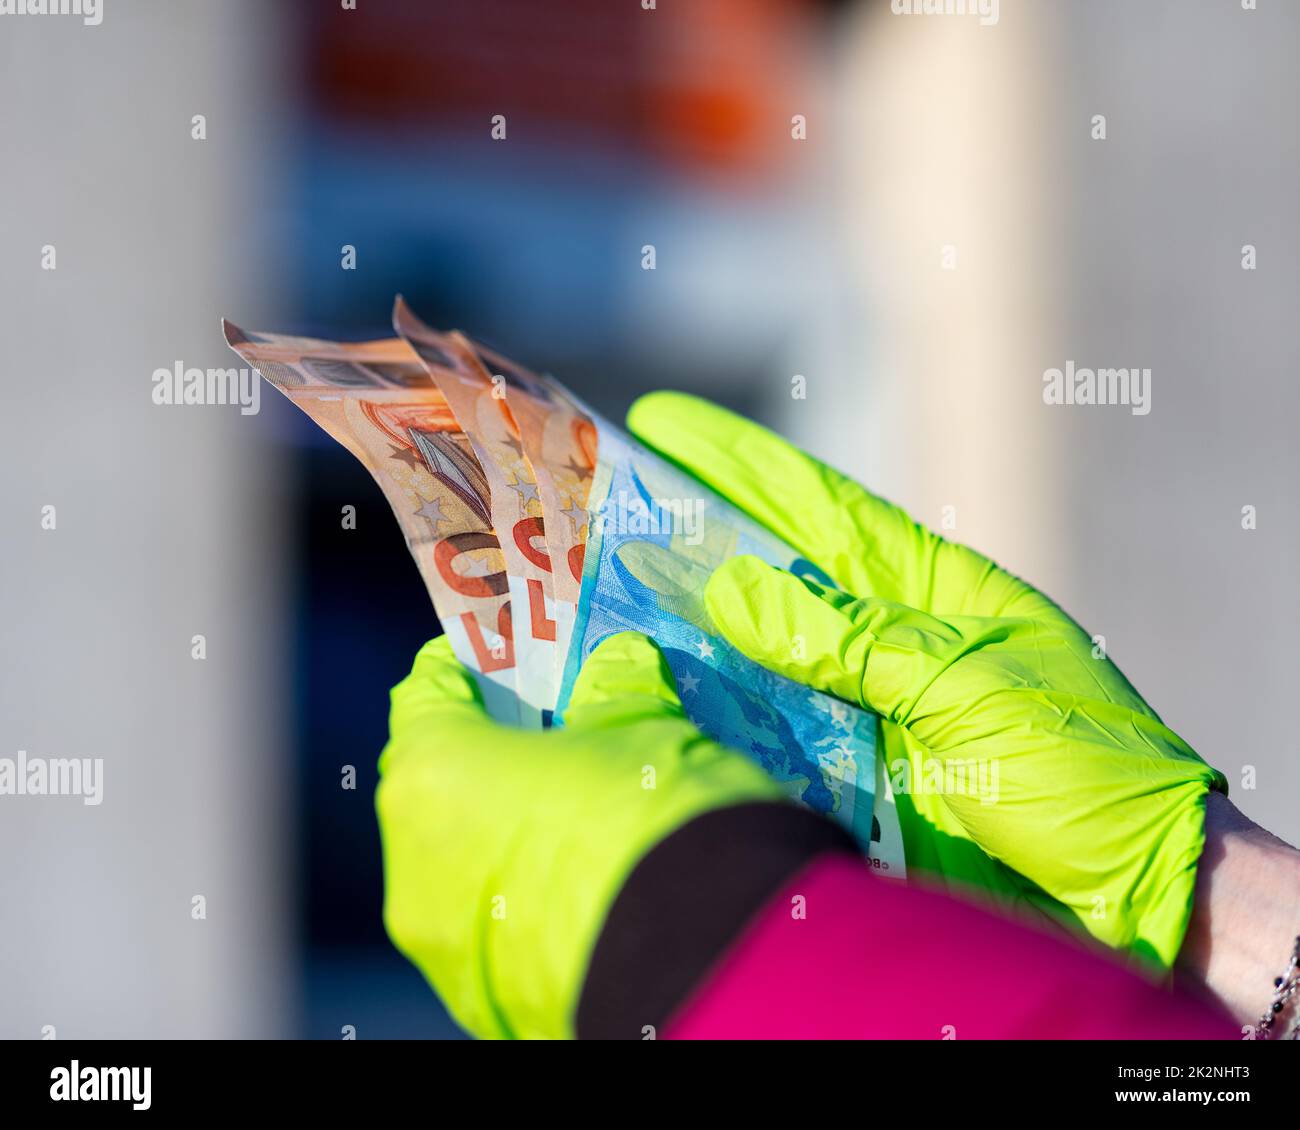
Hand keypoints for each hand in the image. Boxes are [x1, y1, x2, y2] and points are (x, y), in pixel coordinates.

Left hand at [375, 630, 780, 1038]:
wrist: (704, 967)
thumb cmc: (654, 821)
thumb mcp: (643, 729)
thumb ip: (615, 688)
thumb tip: (616, 665)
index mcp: (434, 774)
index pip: (426, 693)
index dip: (465, 668)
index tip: (497, 658)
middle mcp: (413, 862)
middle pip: (436, 783)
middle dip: (487, 754)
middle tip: (547, 735)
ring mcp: (441, 943)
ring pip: (458, 865)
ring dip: (502, 832)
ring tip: (576, 817)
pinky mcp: (480, 1001)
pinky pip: (491, 929)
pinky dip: (524, 900)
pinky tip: (585, 886)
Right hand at [628, 391, 1226, 968]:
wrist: (1138, 888)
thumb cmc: (1081, 769)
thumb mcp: (968, 690)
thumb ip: (851, 643)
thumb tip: (731, 592)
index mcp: (936, 591)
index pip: (823, 508)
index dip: (742, 464)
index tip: (665, 422)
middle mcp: (891, 639)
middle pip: (776, 575)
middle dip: (695, 538)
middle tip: (606, 509)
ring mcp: (869, 708)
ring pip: (763, 657)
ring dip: (692, 632)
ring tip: (605, 600)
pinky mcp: (856, 777)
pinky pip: (774, 734)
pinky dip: (721, 718)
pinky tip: (664, 700)